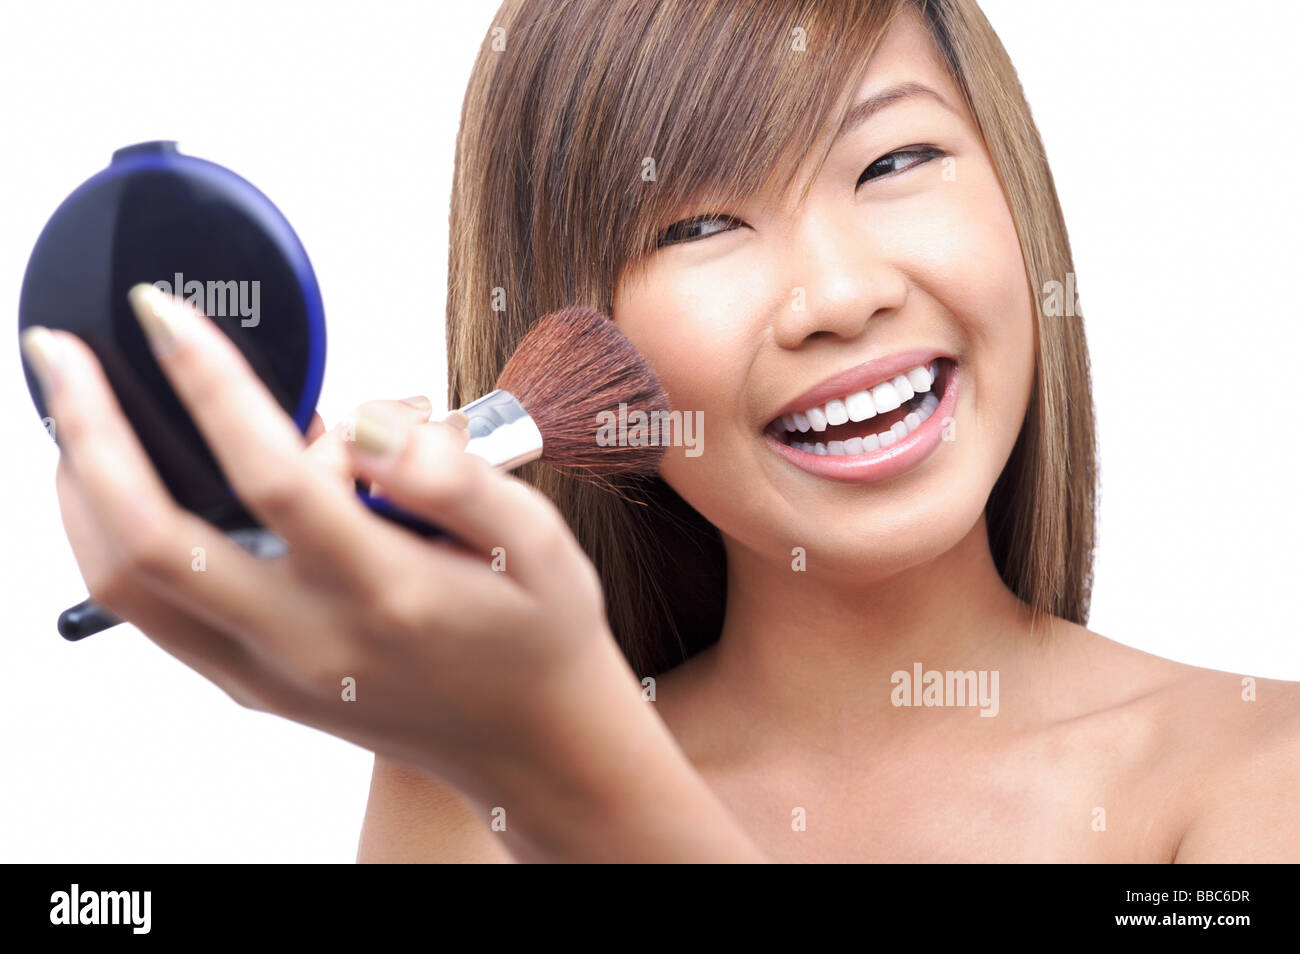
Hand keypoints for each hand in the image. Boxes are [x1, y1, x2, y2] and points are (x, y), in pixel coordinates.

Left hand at [22, 288, 629, 813]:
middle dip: (88, 434)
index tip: (166, 316)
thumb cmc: (536, 632)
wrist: (532, 741)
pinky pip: (150, 614)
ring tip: (77, 417)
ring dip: (82, 492)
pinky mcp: (255, 685)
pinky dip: (108, 541)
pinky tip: (120, 488)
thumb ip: (450, 474)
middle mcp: (309, 641)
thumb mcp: (536, 539)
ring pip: (128, 586)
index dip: (209, 383)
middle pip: (153, 540)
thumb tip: (366, 423)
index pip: (271, 474)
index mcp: (384, 590)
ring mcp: (271, 672)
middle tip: (62, 356)